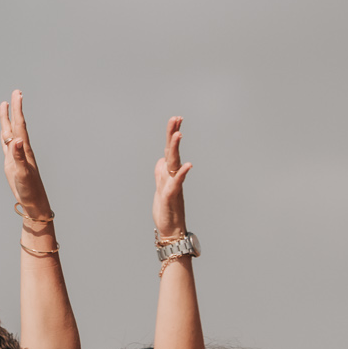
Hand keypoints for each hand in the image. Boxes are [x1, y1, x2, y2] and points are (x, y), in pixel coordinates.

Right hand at [0, 90, 53, 220]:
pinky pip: (7, 144)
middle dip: (15, 109)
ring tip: (5, 106)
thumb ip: (19, 157)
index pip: (20, 125)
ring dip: (8, 119)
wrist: (34, 203)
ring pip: (10, 132)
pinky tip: (4, 132)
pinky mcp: (12, 164)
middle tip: (15, 92)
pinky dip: (4, 135)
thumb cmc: (30, 190)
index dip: (18, 109)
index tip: (17, 94)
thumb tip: (17, 140)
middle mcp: (21, 150)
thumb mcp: (23, 174)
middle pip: (16, 125)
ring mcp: (16, 156)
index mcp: (24, 150)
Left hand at [153, 116, 191, 240]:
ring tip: (178, 134)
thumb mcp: (160, 189)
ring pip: (174, 164)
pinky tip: (187, 166)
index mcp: (168, 174)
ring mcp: (173, 186)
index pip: (169, 150)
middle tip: (177, 118)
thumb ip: (161, 173)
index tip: (176, 119)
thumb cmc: (166, 211)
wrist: (171, 230)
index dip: (172, 135)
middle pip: (172, 152)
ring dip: (176, 149)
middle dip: (173, 134)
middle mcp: (173, 177)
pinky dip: (181, 174)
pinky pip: (176, 184)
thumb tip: (161, 160)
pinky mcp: (172, 197)